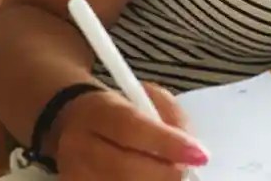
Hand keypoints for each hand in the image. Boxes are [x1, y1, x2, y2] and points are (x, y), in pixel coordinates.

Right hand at [50, 82, 208, 180]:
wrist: (71, 124)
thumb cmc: (118, 111)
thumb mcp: (144, 98)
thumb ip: (171, 117)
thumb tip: (193, 149)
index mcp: (98, 112)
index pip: (132, 128)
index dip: (168, 144)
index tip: (200, 154)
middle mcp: (78, 146)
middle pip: (126, 169)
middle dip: (166, 174)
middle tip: (188, 171)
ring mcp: (74, 176)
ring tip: (170, 174)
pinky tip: (152, 178)